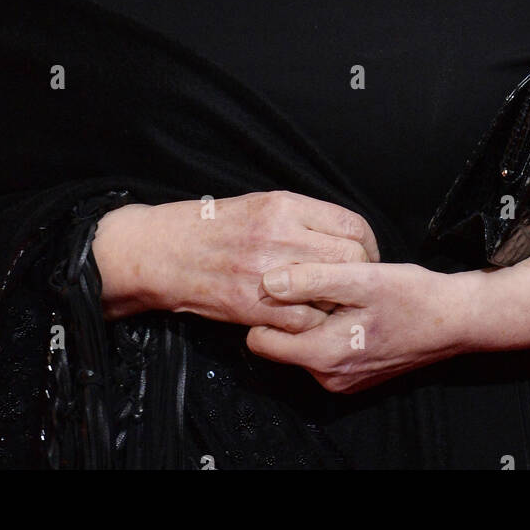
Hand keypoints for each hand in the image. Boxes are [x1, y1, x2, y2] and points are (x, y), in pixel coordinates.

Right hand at [92, 192, 378, 332]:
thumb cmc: (211, 227)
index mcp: (284, 205)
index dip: (367, 245)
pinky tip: (305, 319)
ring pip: (331, 291)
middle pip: (350, 258)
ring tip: (331, 303)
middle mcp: (280, 234)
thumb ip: (300, 218)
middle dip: (359, 274)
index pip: (351, 224)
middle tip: (353, 285)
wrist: (162, 251)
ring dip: (337, 301)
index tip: (364, 257)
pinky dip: (311, 324)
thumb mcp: (258, 205)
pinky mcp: (252, 306)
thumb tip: (341, 237)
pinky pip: (303, 321)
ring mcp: (267, 272)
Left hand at [245, 261, 478, 392]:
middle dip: (289, 313)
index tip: (284, 284)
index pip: (260, 341)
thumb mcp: (362, 278)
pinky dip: (329, 329)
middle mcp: (328, 378)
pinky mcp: (355, 376)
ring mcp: (343, 381)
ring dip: (311, 319)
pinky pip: (323, 352)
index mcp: (324, 356)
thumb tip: (267, 281)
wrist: (456, 320)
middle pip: (281, 344)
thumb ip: (312, 279)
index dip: (266, 309)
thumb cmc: (412, 296)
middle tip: (315, 282)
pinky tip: (351, 308)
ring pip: (302, 346)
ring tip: (337, 292)